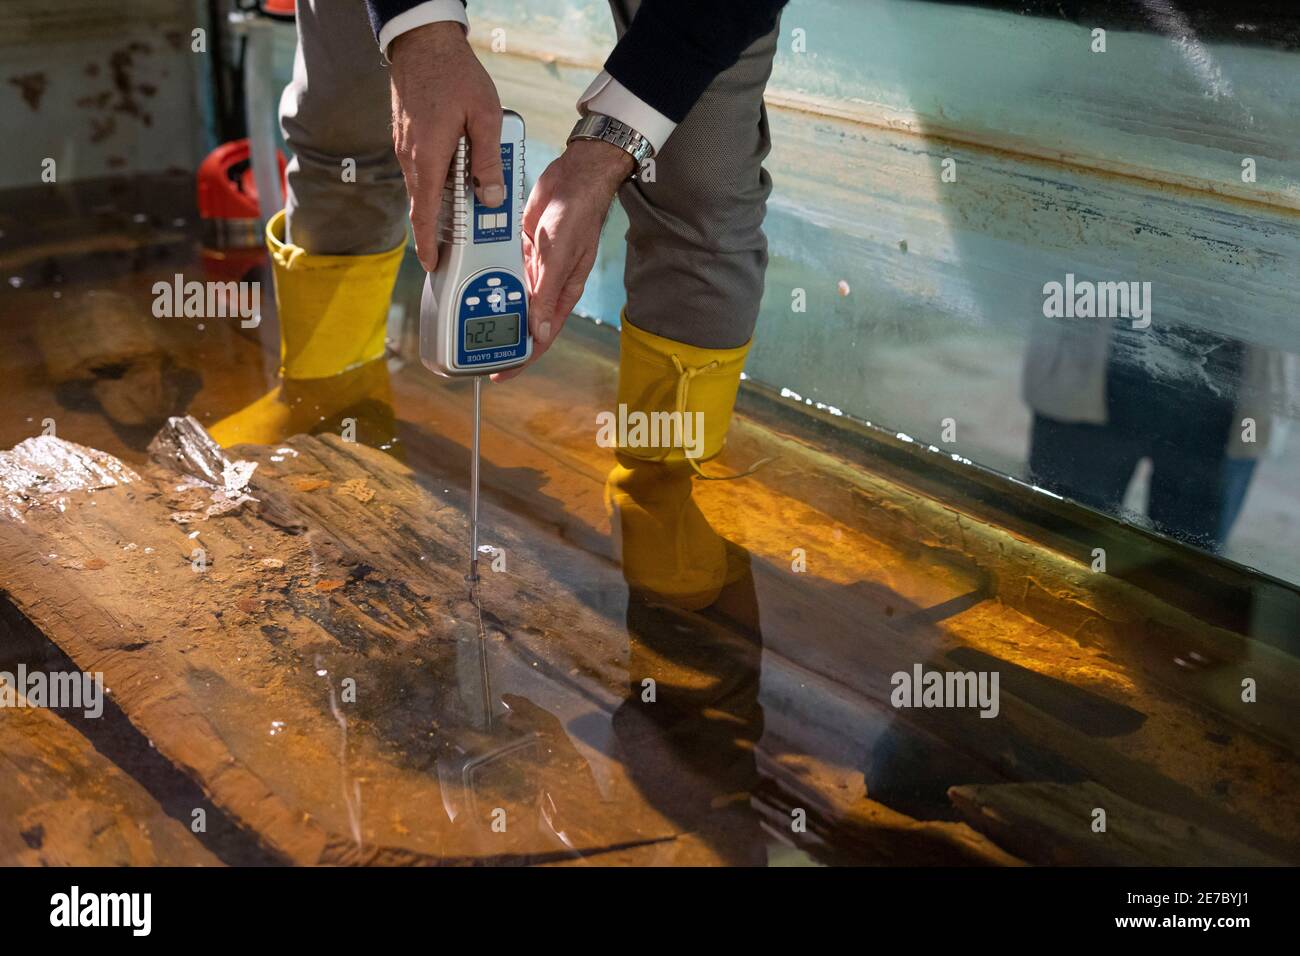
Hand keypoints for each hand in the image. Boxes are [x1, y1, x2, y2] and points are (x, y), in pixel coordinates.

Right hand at [389, 22, 502, 271]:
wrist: (423, 41)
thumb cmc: (454, 74)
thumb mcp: (484, 117)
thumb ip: (488, 161)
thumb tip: (491, 196)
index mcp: (428, 159)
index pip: (423, 215)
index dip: (427, 243)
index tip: (432, 263)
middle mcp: (410, 157)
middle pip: (424, 204)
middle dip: (442, 225)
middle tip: (463, 238)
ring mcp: (405, 147)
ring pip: (424, 186)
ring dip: (443, 199)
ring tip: (468, 202)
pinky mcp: (407, 137)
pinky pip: (422, 168)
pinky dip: (438, 178)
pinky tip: (458, 171)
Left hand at [493, 139, 634, 381]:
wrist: (574, 178)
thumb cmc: (578, 216)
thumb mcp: (559, 258)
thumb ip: (547, 295)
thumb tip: (538, 332)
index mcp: (561, 295)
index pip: (540, 336)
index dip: (520, 357)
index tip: (499, 373)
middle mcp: (546, 285)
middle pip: (521, 319)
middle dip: (500, 333)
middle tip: (474, 347)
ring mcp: (532, 267)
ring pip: (508, 293)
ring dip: (491, 302)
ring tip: (467, 316)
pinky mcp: (520, 248)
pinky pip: (501, 265)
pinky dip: (488, 270)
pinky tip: (471, 277)